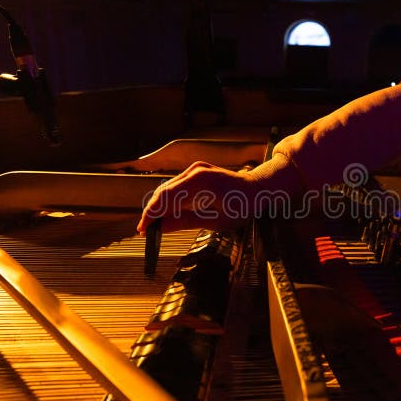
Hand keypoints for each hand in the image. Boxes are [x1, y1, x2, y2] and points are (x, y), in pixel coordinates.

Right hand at [137, 161, 263, 233]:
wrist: (257, 189)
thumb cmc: (242, 207)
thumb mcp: (216, 221)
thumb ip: (186, 222)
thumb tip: (161, 227)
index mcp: (200, 182)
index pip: (166, 197)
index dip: (151, 213)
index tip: (143, 229)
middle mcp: (195, 171)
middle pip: (163, 191)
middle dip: (152, 211)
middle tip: (145, 231)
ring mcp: (195, 169)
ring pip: (168, 188)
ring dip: (159, 206)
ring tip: (152, 226)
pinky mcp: (196, 172)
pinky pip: (176, 186)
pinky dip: (169, 200)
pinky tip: (166, 215)